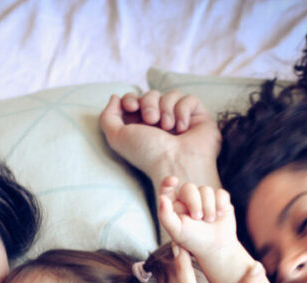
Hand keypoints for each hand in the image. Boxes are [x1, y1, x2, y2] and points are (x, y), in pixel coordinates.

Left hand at [99, 90, 219, 186]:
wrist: (176, 164)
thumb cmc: (147, 155)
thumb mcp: (118, 138)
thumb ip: (108, 117)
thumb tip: (114, 97)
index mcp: (141, 126)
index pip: (134, 99)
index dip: (131, 98)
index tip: (132, 107)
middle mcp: (160, 122)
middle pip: (151, 94)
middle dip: (149, 103)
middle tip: (152, 121)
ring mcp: (180, 118)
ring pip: (171, 94)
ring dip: (166, 108)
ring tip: (168, 128)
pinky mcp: (198, 116)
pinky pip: (189, 99)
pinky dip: (183, 111)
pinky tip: (183, 129)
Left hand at [158, 178, 237, 257]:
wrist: (216, 248)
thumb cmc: (194, 241)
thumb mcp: (176, 231)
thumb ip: (165, 215)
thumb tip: (162, 198)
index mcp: (174, 206)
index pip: (167, 189)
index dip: (168, 182)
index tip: (173, 181)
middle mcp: (188, 200)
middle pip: (188, 188)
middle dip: (194, 202)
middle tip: (198, 218)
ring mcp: (204, 198)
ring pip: (206, 190)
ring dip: (209, 207)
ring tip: (209, 221)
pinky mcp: (219, 199)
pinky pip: (220, 193)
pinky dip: (220, 204)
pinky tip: (220, 214)